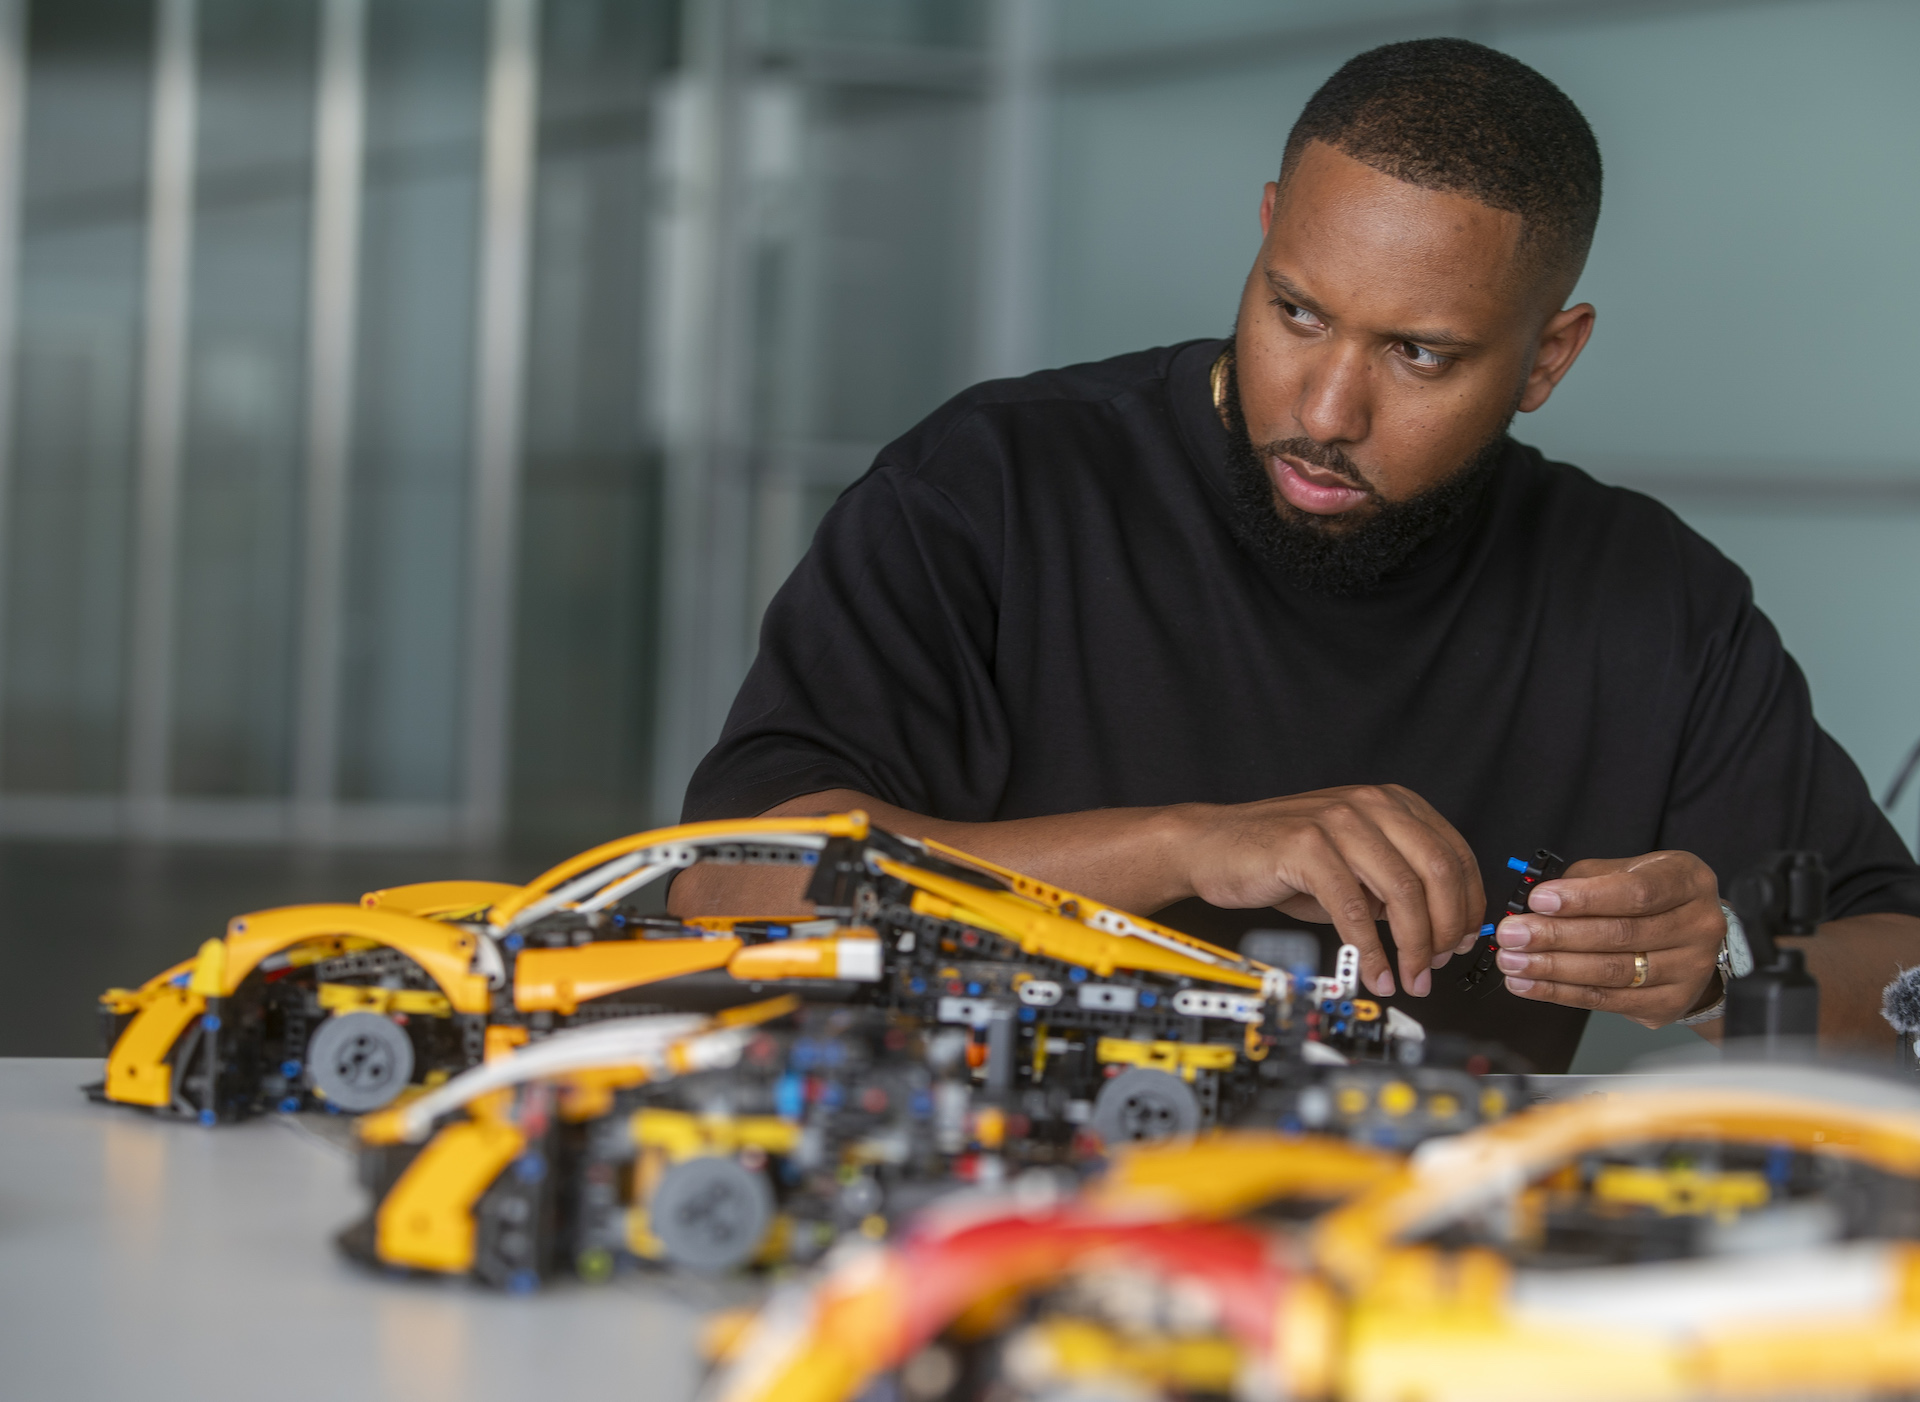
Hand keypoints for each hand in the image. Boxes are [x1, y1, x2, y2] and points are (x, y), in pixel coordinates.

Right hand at [1174, 786, 1483, 998]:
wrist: (1210, 845)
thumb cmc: (1279, 858)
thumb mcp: (1351, 866)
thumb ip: (1393, 886)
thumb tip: (1443, 929)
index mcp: (1390, 803)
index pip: (1455, 854)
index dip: (1468, 906)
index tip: (1464, 943)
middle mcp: (1370, 804)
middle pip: (1438, 872)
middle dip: (1447, 931)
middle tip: (1438, 966)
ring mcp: (1338, 820)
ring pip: (1403, 892)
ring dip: (1414, 947)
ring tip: (1410, 978)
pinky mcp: (1306, 845)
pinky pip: (1353, 908)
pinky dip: (1370, 950)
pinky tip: (1374, 972)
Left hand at [1494, 850, 1722, 1026]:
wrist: (1687, 942)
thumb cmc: (1648, 898)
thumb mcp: (1625, 871)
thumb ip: (1586, 879)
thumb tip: (1538, 901)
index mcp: (1688, 882)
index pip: (1637, 892)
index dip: (1585, 898)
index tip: (1539, 900)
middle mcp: (1698, 926)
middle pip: (1620, 935)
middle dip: (1556, 936)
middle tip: (1512, 935)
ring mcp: (1689, 970)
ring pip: (1611, 972)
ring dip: (1553, 969)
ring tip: (1512, 962)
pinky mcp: (1669, 1003)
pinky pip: (1607, 1001)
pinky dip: (1561, 993)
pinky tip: (1530, 985)